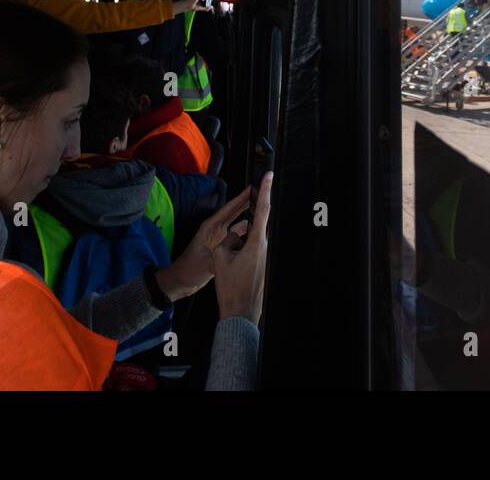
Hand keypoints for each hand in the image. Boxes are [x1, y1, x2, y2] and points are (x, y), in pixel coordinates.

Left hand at [155, 186, 251, 301]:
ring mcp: (218, 237)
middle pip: (234, 212)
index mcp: (209, 228)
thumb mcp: (207, 263)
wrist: (181, 280)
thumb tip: (238, 252)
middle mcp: (215, 230)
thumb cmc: (189, 270)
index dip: (240, 198)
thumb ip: (223, 256)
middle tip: (261, 194)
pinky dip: (245, 232)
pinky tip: (254, 232)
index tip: (251, 189)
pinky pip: (236, 235)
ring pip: (236, 223)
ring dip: (247, 217)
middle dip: (247, 203)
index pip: (228, 209)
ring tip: (261, 211)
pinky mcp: (221, 246)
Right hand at [213, 172, 270, 323]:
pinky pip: (255, 250)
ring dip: (245, 237)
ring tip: (235, 246)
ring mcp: (267, 258)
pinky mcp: (265, 266)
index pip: (262, 210)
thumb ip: (227, 238)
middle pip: (259, 223)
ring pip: (255, 238)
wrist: (240, 313)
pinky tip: (236, 260)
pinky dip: (246, 248)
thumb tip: (234, 233)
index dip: (264, 190)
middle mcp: (265, 248)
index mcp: (256, 243)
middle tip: (249, 198)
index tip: (268, 175)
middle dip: (253, 211)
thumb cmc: (230, 287)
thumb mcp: (220, 257)